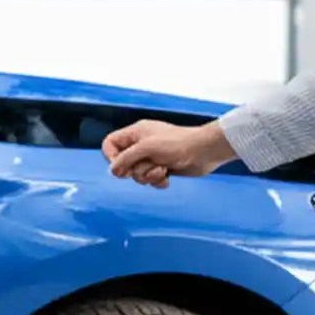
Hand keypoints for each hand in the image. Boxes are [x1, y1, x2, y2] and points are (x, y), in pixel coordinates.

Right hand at [102, 120, 235, 188]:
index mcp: (135, 133)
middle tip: (147, 166)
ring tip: (162, 170)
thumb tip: (113, 171)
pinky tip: (167, 178)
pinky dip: (158, 181)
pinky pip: (150, 180)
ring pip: (137, 174)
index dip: (111, 156)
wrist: (203, 151)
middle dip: (135, 169)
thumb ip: (126, 158)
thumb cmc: (176, 144)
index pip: (111, 144)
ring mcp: (152, 157)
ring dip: (149, 176)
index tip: (121, 166)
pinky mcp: (162, 168)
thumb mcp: (146, 148)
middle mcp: (141, 144)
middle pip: (123, 163)